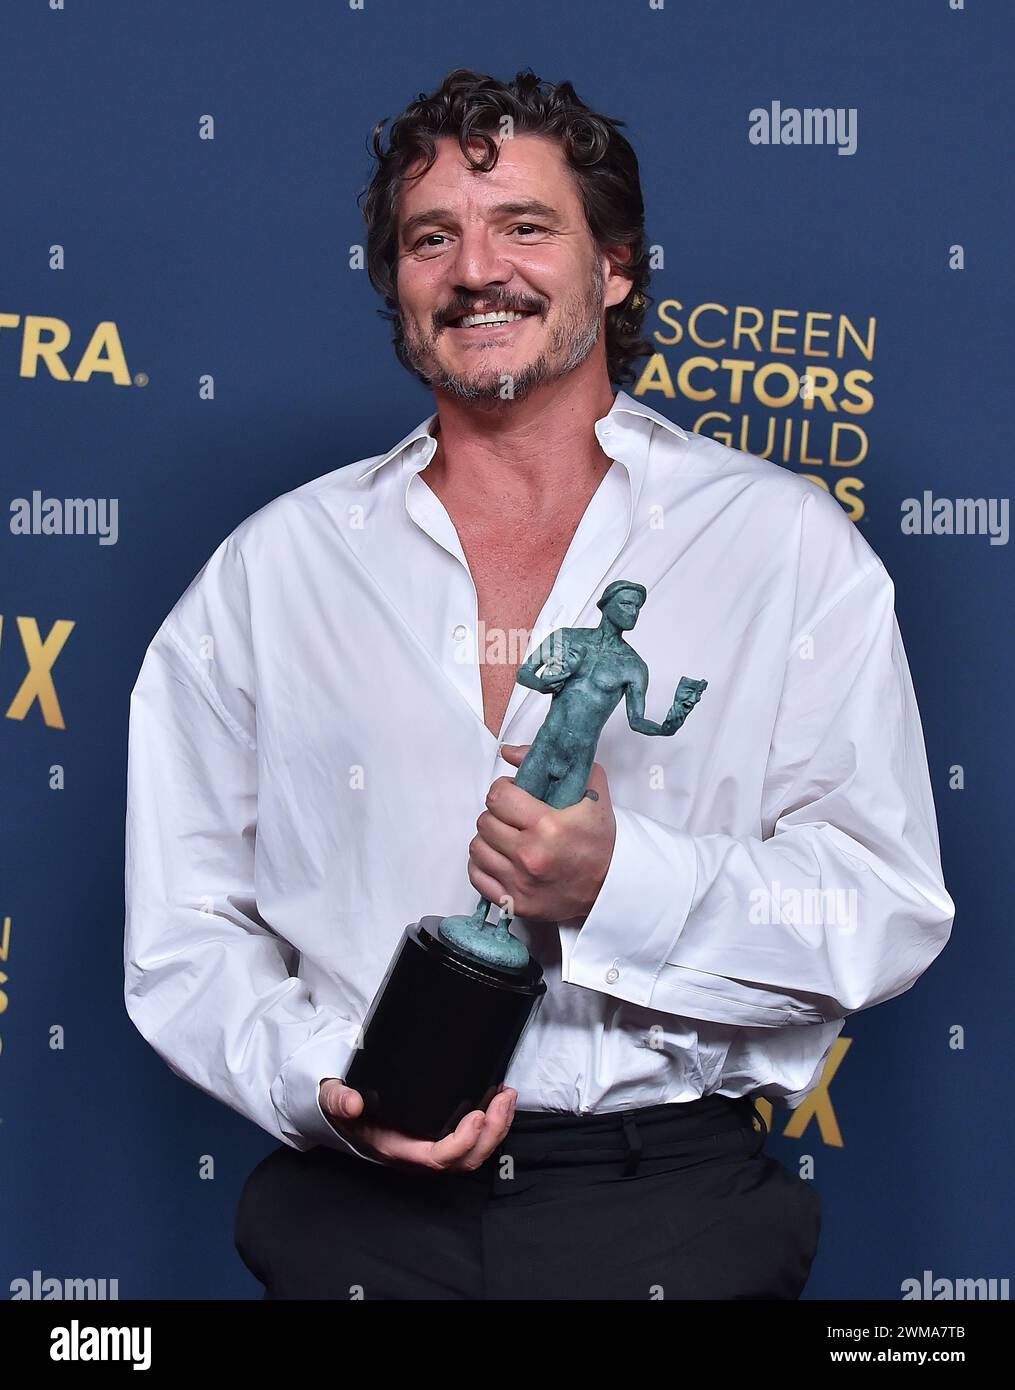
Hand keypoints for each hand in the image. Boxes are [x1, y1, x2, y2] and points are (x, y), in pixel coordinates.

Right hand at [319, 1079, 517, 1170]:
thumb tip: (352, 1103)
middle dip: (491, 1133)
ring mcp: (431, 1146)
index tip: (477, 1115)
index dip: (461, 1142)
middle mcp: (418, 1154)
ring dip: (497, 1128)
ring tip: (507, 1097)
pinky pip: (473, 1141)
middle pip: (464, 1160)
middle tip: (503, 1099)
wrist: (343, 1109)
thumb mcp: (334, 1098)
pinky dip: (492, 1124)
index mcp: (396, 1148)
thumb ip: (339, 1099)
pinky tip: (500, 1100)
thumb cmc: (343, 1106)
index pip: (436, 1158)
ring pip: (473, 1153)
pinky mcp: (441, 1135)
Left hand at [467, 743, 616, 921]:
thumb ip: (556, 762)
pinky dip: (484, 865)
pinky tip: (501, 858)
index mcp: (548, 826)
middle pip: (485, 822)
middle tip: (514, 817)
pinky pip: (476, 876)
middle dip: (498, 814)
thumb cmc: (601, 840)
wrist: (612, 886)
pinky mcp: (514, 903)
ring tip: (508, 838)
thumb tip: (509, 752)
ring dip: (489, 839)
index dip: (504, 790)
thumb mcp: (591, 791)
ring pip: (477, 848)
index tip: (515, 794)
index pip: (497, 797)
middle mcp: (530, 856)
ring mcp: (520, 883)